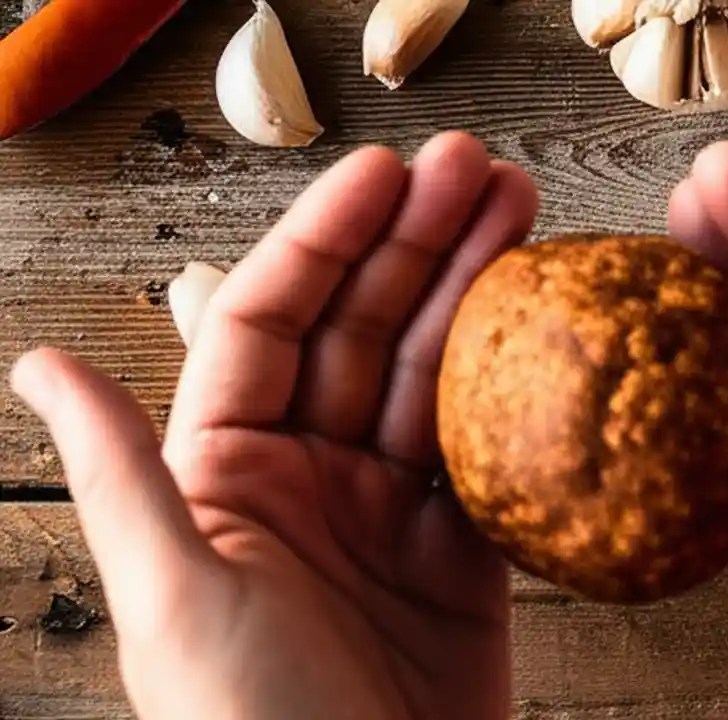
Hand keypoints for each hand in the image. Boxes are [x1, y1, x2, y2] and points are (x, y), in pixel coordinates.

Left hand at [11, 133, 537, 718]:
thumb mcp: (174, 600)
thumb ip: (122, 474)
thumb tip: (41, 362)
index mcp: (227, 473)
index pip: (276, 323)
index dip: (329, 241)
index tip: (387, 177)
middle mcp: (308, 479)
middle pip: (366, 331)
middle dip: (420, 243)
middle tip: (482, 174)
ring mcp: (391, 513)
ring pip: (436, 376)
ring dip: (476, 294)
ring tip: (524, 217)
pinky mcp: (462, 554)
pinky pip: (493, 451)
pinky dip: (524, 391)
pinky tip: (549, 331)